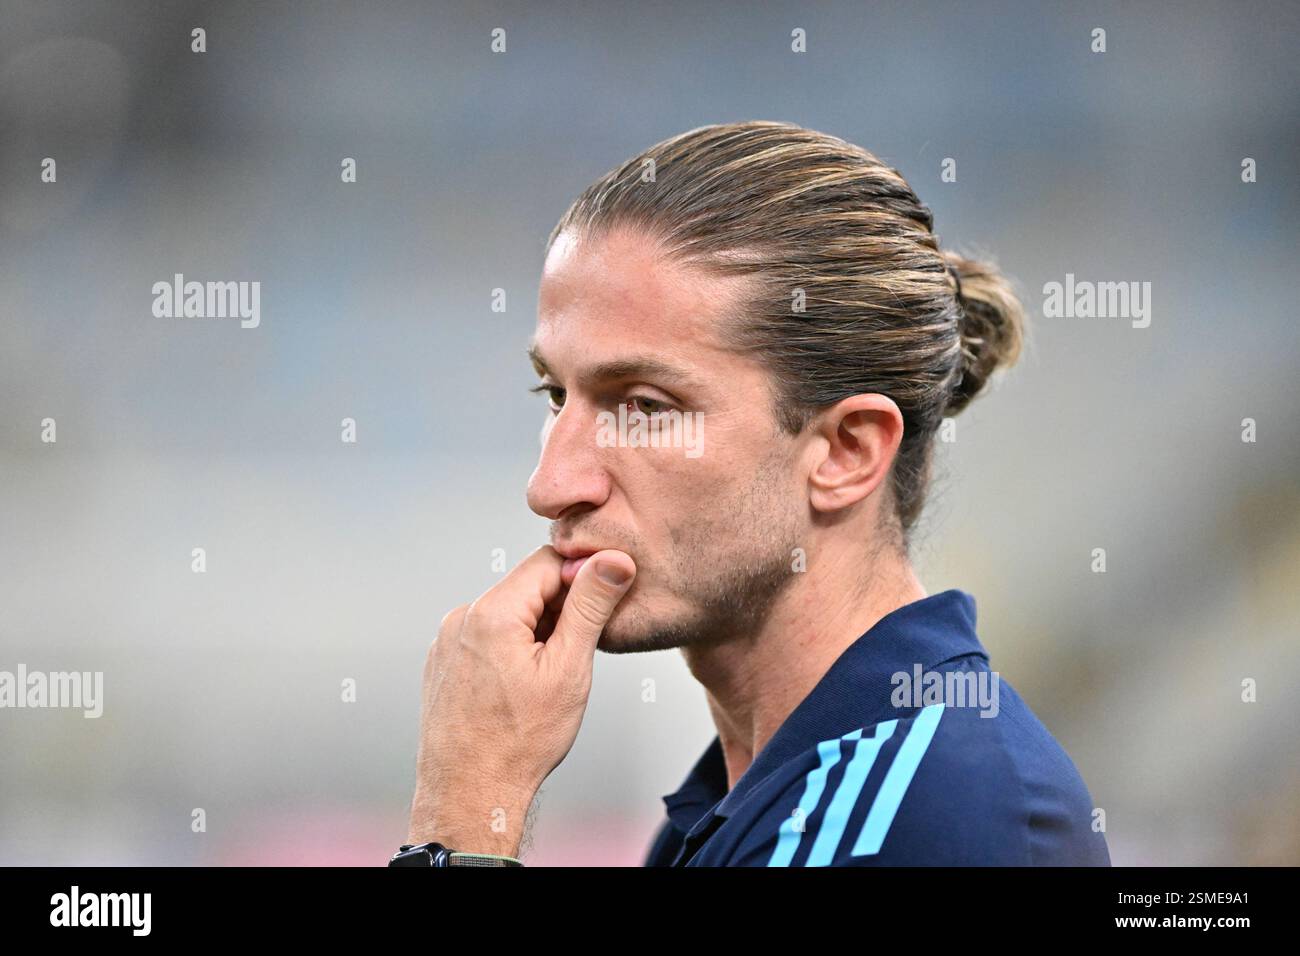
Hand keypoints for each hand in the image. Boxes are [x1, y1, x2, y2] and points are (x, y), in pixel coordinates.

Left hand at [406, 545, 636, 855]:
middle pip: (526, 586)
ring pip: (508, 612)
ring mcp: (447, 640)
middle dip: (559, 609)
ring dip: (536, 630)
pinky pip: (485, 636)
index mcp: (492, 612)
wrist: (468, 793)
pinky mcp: (442, 661)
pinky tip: (521, 687)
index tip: (603, 606)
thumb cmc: (520, 741)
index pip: (548, 561)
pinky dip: (511, 648)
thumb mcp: (570, 669)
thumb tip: (614, 560)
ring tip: (549, 677)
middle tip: (578, 652)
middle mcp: (462, 617)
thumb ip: (591, 606)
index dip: (583, 578)